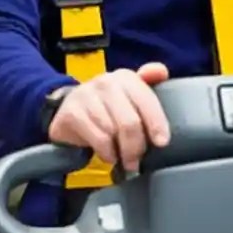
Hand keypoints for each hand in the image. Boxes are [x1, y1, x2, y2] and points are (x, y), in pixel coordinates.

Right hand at [47, 62, 171, 172]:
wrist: (70, 111)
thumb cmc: (108, 107)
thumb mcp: (130, 96)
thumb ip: (150, 84)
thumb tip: (161, 71)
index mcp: (126, 78)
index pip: (146, 100)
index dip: (156, 123)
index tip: (162, 142)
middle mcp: (106, 82)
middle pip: (130, 122)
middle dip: (136, 147)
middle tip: (137, 161)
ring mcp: (86, 95)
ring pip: (113, 133)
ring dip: (120, 152)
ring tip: (122, 158)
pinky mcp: (72, 112)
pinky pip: (97, 139)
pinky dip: (106, 152)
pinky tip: (108, 154)